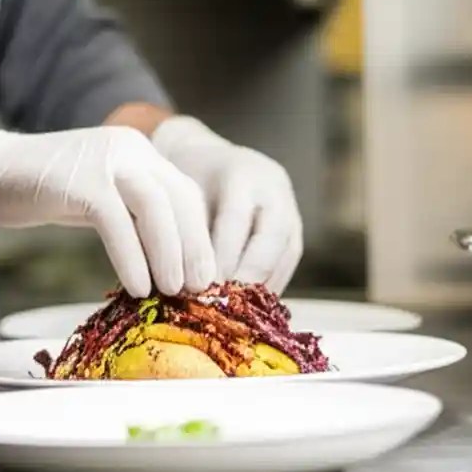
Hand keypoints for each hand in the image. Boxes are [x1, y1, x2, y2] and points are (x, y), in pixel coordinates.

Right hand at [0, 115, 217, 297]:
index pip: (184, 192)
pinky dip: (132, 258)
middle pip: (179, 199)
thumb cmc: (36, 190)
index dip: (199, 236)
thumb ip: (128, 214)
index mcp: (136, 150)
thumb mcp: (93, 196)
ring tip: (173, 291)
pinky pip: (117, 224)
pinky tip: (137, 287)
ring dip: (169, 255)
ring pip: (155, 209)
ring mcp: (104, 160)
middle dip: (194, 248)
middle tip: (199, 289)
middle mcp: (128, 148)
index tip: (203, 274)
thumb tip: (165, 262)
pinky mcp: (80, 181)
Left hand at [151, 116, 301, 292]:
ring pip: (284, 255)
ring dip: (259, 288)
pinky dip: (267, 287)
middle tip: (220, 307)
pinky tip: (244, 307)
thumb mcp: (179, 192)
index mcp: (240, 174)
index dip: (220, 258)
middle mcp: (273, 190)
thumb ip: (186, 229)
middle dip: (244, 278)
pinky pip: (287, 264)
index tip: (198, 289)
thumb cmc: (184, 179)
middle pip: (269, 240)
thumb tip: (175, 276)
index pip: (234, 221)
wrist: (209, 158)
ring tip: (232, 313)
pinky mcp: (296, 231)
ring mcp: (290, 209)